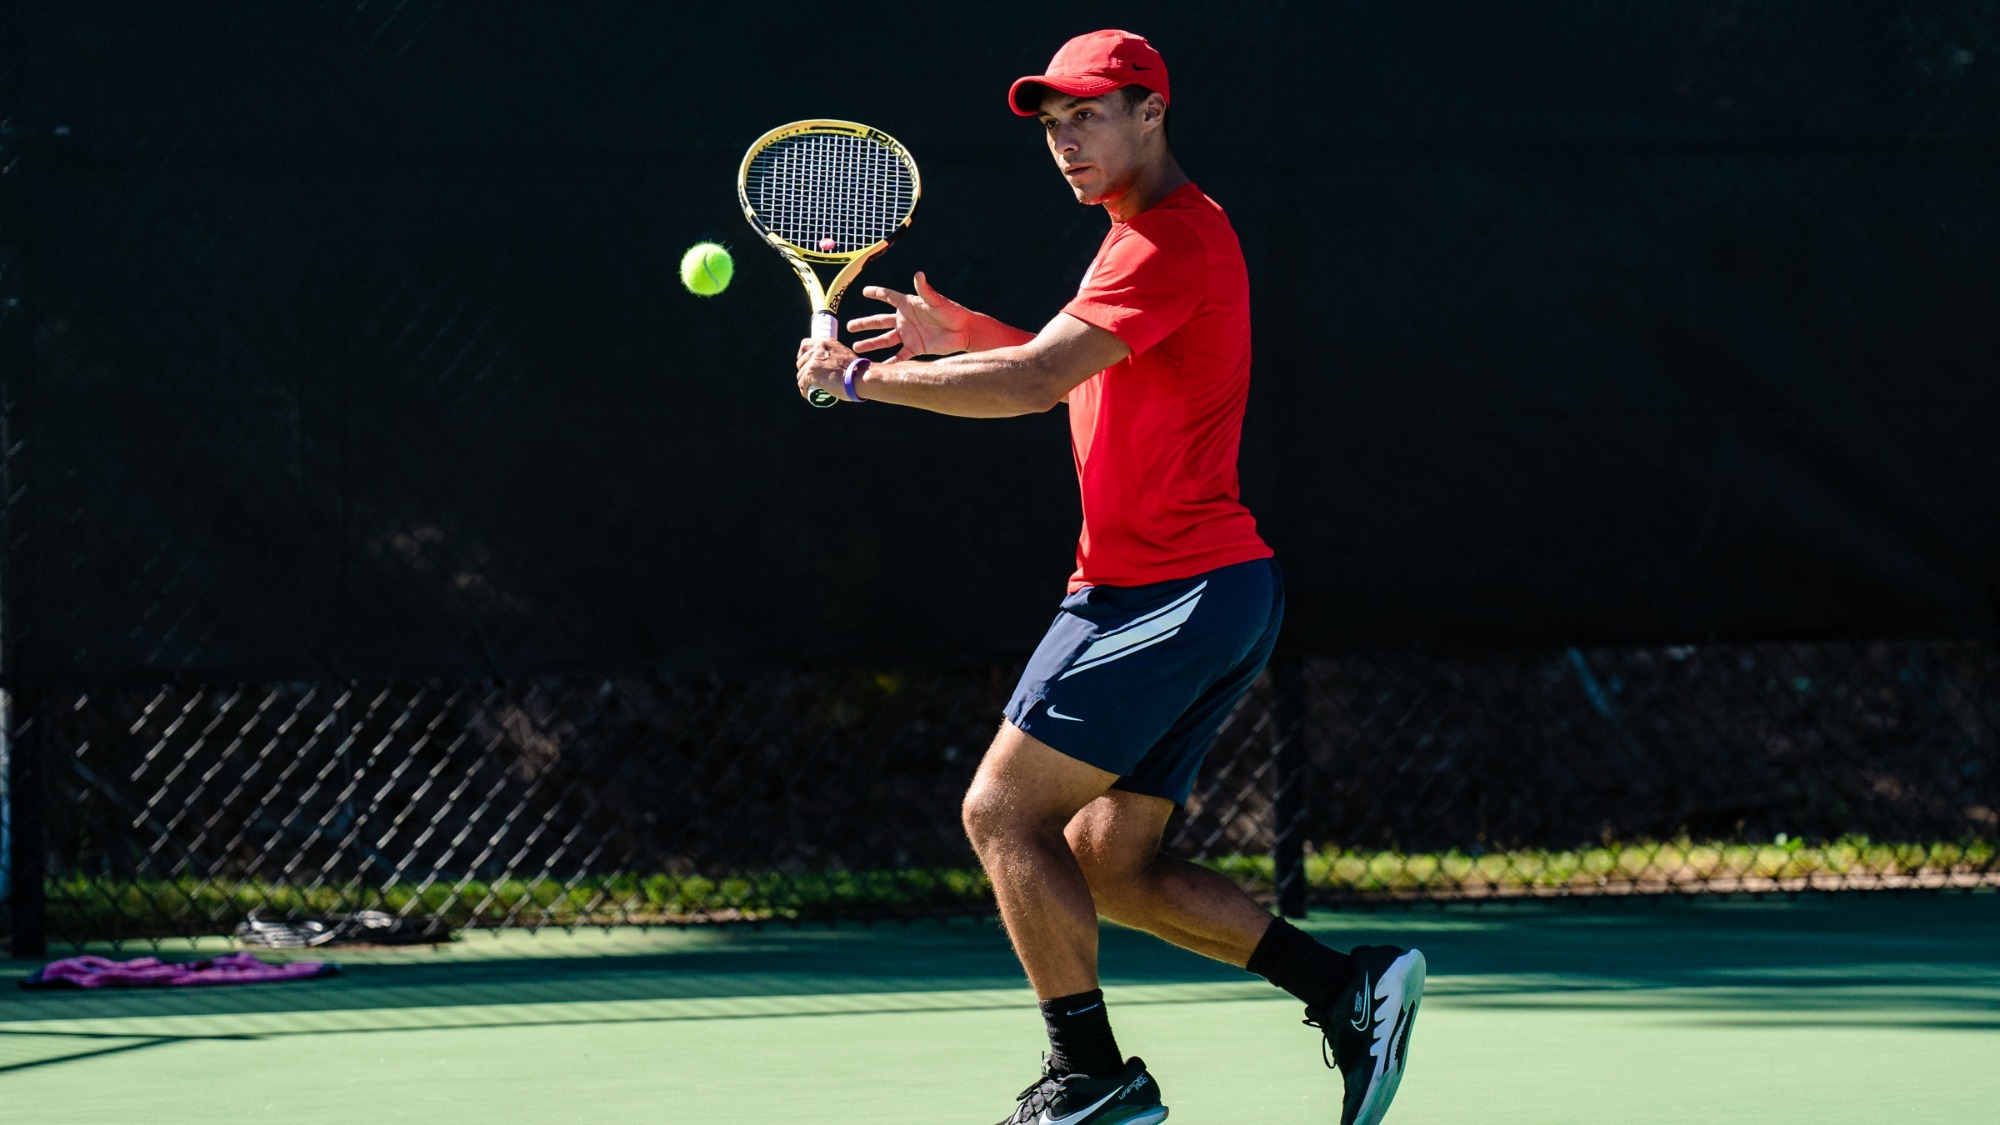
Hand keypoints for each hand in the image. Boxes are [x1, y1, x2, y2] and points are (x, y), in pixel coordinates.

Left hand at [795, 336, 857, 402]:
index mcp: (825, 343)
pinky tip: (808, 395)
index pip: (805, 345)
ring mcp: (813, 361)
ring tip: (810, 389)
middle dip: (803, 370)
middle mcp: (817, 349)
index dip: (803, 355)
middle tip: (809, 379)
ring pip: (800, 373)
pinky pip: (802, 383)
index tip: (806, 363)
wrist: (860, 377)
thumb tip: (831, 366)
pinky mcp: (811, 373)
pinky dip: (804, 390)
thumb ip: (834, 356)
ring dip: (804, 382)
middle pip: (800, 361)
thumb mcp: (844, 355)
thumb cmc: (856, 370)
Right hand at [846, 271, 973, 359]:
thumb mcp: (937, 301)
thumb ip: (926, 290)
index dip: (876, 293)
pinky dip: (889, 362)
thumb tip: (919, 274)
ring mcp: (909, 334)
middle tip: (848, 326)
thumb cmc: (952, 312)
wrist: (964, 332)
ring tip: (856, 348)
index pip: (888, 297)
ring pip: (885, 340)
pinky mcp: (916, 348)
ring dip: (871, 344)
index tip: (864, 291)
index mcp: (908, 304)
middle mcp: (905, 319)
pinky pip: (899, 356)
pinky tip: (877, 367)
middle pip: (880, 321)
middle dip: (864, 324)